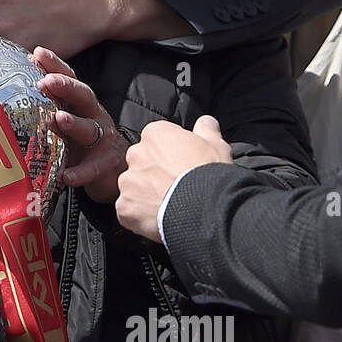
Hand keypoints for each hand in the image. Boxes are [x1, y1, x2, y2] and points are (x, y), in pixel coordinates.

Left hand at [32, 46, 127, 203]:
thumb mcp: (67, 117)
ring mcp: (101, 140)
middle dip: (65, 87)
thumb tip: (17, 80)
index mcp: (80, 103)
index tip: (37, 53)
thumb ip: (49, 102)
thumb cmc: (82, 140)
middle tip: (47, 81)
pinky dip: (80, 172)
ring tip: (59, 120)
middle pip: (82, 96)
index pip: (68, 79)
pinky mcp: (105, 164)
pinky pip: (92, 168)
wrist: (114, 169)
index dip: (54, 65)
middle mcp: (93, 116)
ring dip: (74, 123)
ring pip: (89, 128)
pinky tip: (67, 176)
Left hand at [115, 116, 233, 241]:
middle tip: (172, 186)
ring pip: (132, 187)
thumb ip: (206, 130)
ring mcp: (128, 181)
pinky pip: (127, 211)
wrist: (204, 206)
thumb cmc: (209, 174)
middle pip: (140, 163)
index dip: (168, 154)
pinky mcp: (124, 207)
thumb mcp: (216, 145)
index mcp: (155, 135)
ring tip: (166, 204)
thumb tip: (206, 123)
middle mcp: (136, 154)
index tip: (178, 164)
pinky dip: (138, 216)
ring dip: (144, 195)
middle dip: (152, 174)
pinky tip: (156, 219)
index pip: (155, 140)